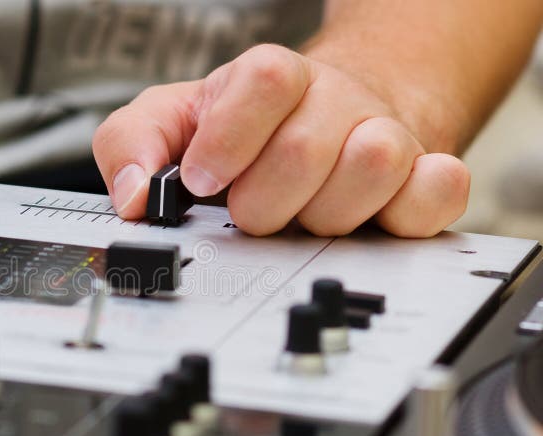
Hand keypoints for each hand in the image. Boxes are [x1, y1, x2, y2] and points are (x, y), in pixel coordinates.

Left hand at [92, 44, 469, 236]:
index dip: (231, 139)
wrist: (324, 122)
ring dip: (322, 213)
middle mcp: (333, 100)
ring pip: (373, 166)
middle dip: (264, 202)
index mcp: (270, 79)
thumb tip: (134, 195)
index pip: (266, 79)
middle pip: (307, 147)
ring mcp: (385, 135)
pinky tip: (368, 220)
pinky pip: (439, 191)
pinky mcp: (425, 176)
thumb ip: (133, 144)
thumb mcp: (172, 124)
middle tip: (250, 212)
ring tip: (304, 215)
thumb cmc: (241, 130)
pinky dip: (405, 213)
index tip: (207, 180)